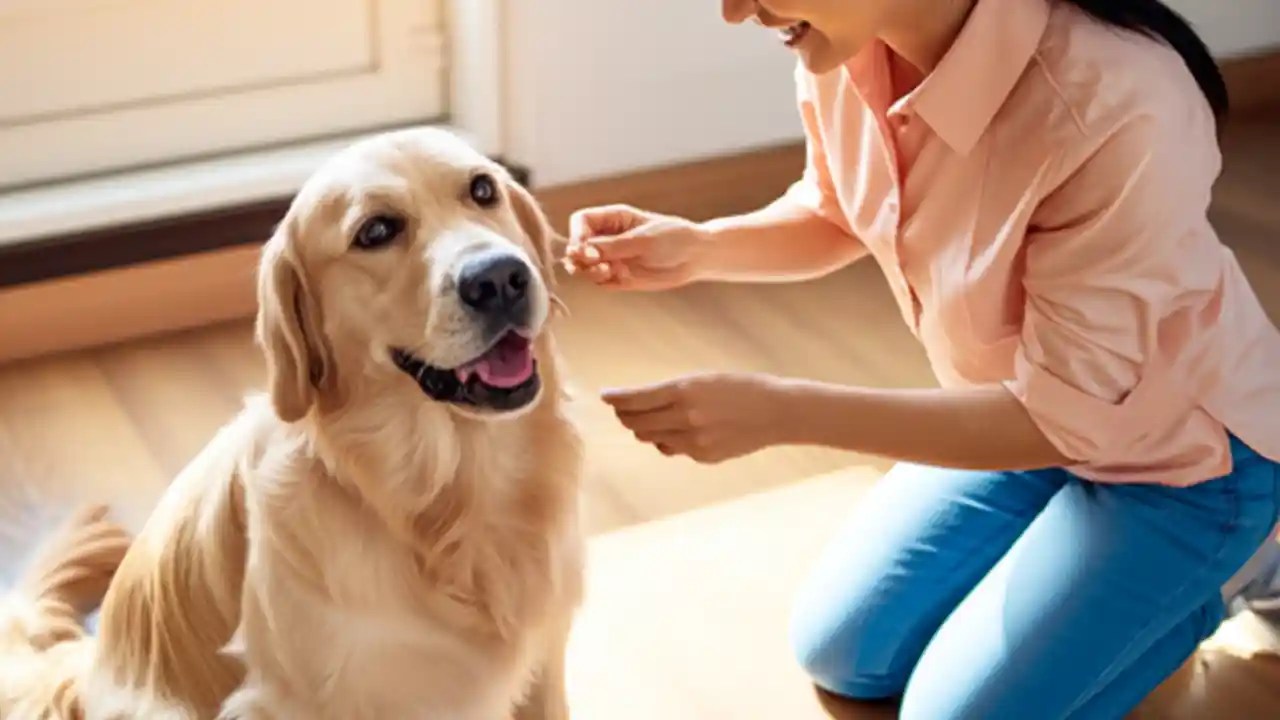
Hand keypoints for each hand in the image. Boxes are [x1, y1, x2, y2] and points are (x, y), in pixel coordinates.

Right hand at [564, 204, 707, 290]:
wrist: (696, 257)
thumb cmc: (674, 239)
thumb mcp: (643, 240)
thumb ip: (613, 246)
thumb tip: (583, 251)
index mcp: (613, 218)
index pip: (581, 221)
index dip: (577, 235)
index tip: (584, 249)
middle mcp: (609, 237)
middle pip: (577, 245)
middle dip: (579, 257)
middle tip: (594, 263)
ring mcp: (613, 257)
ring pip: (584, 266)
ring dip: (589, 271)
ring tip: (607, 271)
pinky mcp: (619, 276)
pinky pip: (599, 281)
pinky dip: (602, 282)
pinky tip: (618, 278)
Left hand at [601, 372, 783, 462]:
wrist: (776, 412)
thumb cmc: (741, 388)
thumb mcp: (704, 379)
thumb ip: (673, 392)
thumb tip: (642, 404)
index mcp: (685, 390)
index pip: (637, 398)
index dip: (616, 397)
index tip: (605, 395)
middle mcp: (685, 417)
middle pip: (637, 422)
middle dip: (625, 415)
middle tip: (621, 409)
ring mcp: (694, 441)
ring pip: (651, 439)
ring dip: (643, 429)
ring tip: (643, 420)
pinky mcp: (703, 456)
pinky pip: (674, 450)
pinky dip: (668, 440)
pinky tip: (676, 431)